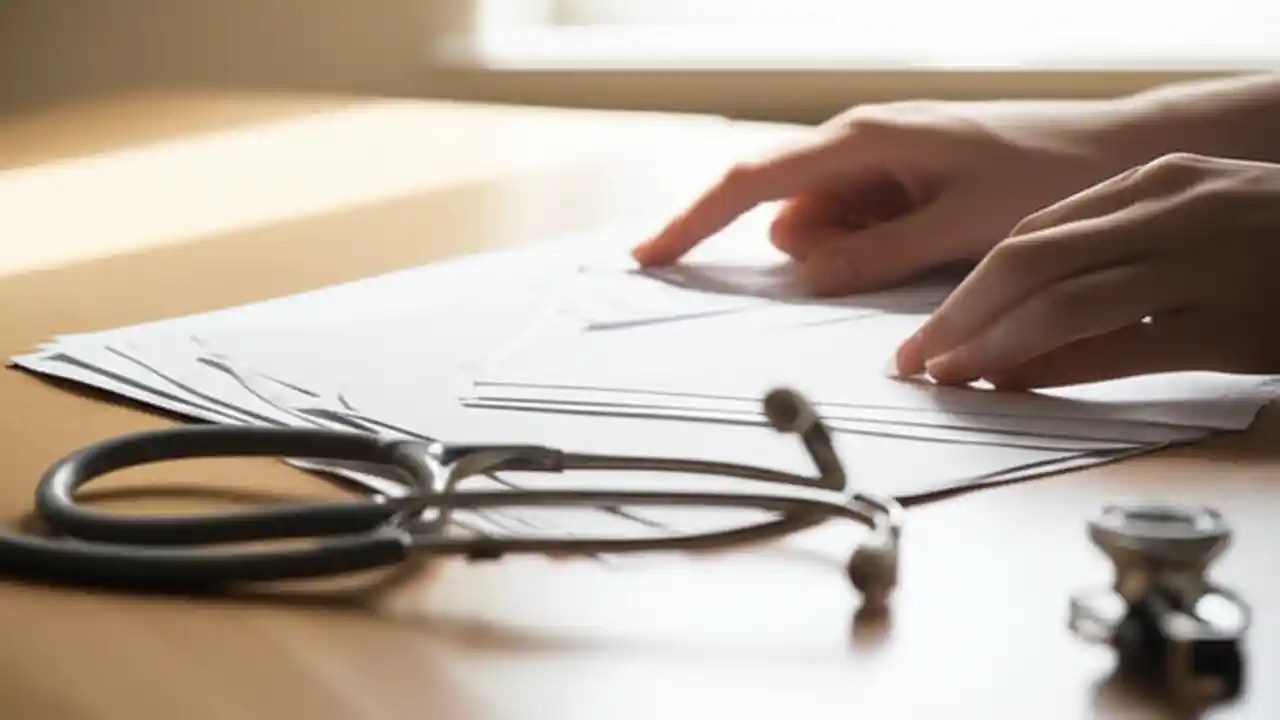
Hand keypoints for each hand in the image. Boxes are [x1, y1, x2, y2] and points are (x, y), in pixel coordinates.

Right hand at [631, 98, 1162, 294]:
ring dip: (853, 253)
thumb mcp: (959, 227)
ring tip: (936, 242)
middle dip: (817, 251)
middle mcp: (856, 144)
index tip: (646, 256)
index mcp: (861, 139)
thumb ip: (873, 254)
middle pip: (783, 211)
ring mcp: (873, 163)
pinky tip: (937, 237)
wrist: (1109, 152)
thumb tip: (798, 274)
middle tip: (904, 253)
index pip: (749, 182)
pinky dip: (875, 249)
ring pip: (819, 228)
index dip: (692, 221)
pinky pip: (854, 228)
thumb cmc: (1044, 174)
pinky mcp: (893, 182)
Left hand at [894, 153, 1279, 388]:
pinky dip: (1057, 370)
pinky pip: (1122, 349)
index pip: (1033, 234)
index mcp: (1155, 182)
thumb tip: (1023, 318)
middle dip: (958, 314)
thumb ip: (1113, 256)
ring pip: (1063, 303)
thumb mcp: (1192, 224)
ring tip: (946, 376)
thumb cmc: (1275, 243)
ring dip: (991, 345)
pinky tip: (1016, 388)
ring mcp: (1201, 265)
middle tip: (913, 358)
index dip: (969, 285)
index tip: (930, 326)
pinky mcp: (1231, 326)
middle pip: (1028, 261)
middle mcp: (1169, 214)